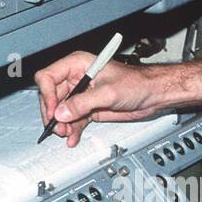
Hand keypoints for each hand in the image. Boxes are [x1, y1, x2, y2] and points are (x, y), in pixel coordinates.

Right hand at [34, 52, 165, 146]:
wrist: (152, 94)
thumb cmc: (137, 83)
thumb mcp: (108, 92)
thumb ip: (83, 103)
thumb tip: (62, 112)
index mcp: (78, 64)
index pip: (48, 77)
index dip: (48, 95)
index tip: (54, 111)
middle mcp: (77, 78)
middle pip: (52, 96)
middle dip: (54, 114)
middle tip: (59, 126)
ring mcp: (82, 94)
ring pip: (61, 111)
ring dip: (62, 124)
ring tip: (67, 133)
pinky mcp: (88, 108)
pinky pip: (73, 120)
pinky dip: (72, 129)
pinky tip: (73, 137)